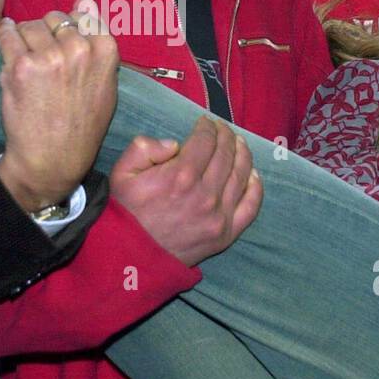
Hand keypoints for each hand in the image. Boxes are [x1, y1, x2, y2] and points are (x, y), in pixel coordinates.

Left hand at [0, 0, 119, 212]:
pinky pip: (8, 34)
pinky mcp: (20, 65)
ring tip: (28, 60)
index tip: (63, 48)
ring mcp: (49, 56)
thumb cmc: (82, 124)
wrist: (53, 159)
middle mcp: (79, 49)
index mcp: (104, 51)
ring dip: (25, 38)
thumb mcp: (104, 83)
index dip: (69, 31)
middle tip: (44, 58)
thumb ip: (96, 38)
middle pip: (54, 19)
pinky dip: (5, 36)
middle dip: (46, 33)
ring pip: (30, 25)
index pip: (83, 16)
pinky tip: (8, 43)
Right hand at [109, 116, 262, 265]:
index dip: (207, 127)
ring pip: (241, 175)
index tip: (206, 122)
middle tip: (223, 129)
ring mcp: (218, 215)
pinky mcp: (225, 234)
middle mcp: (205, 193)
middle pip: (226, 154)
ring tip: (239, 144)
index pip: (205, 140)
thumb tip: (175, 144)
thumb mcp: (122, 172)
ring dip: (243, 154)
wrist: (130, 256)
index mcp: (180, 175)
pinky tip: (253, 175)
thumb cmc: (126, 212)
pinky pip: (251, 206)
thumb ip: (145, 148)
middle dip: (225, 136)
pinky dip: (256, 187)